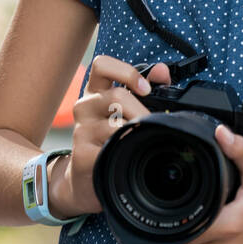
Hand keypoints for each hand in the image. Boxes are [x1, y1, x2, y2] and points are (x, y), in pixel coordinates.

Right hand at [49, 56, 171, 218]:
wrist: (84, 179)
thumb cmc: (108, 141)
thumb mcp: (123, 112)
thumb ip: (144, 89)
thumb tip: (162, 71)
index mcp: (95, 92)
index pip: (102, 65)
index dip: (126, 72)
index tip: (145, 88)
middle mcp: (84, 107)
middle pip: (117, 96)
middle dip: (142, 112)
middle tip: (154, 126)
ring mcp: (80, 130)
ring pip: (116, 124)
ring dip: (136, 134)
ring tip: (140, 143)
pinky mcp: (81, 153)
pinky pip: (111, 148)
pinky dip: (126, 151)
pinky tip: (127, 156)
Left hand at [181, 124, 242, 243]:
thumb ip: (238, 150)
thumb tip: (219, 132)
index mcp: (229, 228)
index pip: (184, 230)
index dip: (172, 215)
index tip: (171, 198)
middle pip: (185, 240)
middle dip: (182, 219)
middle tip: (186, 197)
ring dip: (193, 230)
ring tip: (202, 207)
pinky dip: (206, 238)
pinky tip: (215, 220)